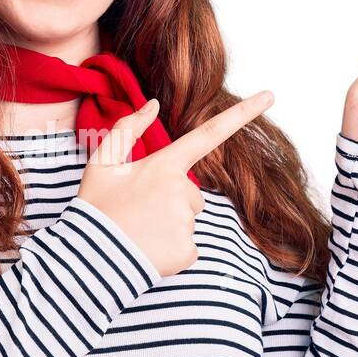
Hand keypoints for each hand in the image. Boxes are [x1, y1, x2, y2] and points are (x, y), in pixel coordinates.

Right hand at [77, 91, 275, 275]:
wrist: (88, 260)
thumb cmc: (96, 208)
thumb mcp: (102, 163)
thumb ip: (127, 129)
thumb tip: (153, 104)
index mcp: (164, 166)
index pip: (209, 134)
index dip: (242, 114)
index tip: (270, 96)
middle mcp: (182, 191)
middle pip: (191, 192)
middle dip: (169, 200)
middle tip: (138, 212)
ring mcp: (187, 222)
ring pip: (188, 218)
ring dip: (168, 224)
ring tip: (139, 231)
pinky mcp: (188, 250)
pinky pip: (187, 245)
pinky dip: (170, 248)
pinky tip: (148, 249)